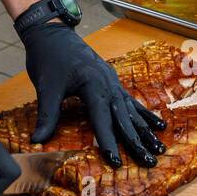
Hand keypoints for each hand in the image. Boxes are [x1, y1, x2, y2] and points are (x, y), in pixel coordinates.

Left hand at [22, 21, 166, 167]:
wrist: (51, 32)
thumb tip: (37, 140)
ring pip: (131, 110)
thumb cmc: (47, 57)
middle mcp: (108, 82)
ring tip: (159, 149)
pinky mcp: (111, 81)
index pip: (102, 118)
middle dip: (135, 141)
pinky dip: (143, 115)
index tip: (115, 161)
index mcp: (93, 83)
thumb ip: (46, 115)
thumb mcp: (46, 87)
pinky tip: (157, 125)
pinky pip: (130, 101)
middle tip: (149, 163)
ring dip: (144, 131)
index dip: (108, 141)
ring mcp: (112, 81)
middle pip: (123, 117)